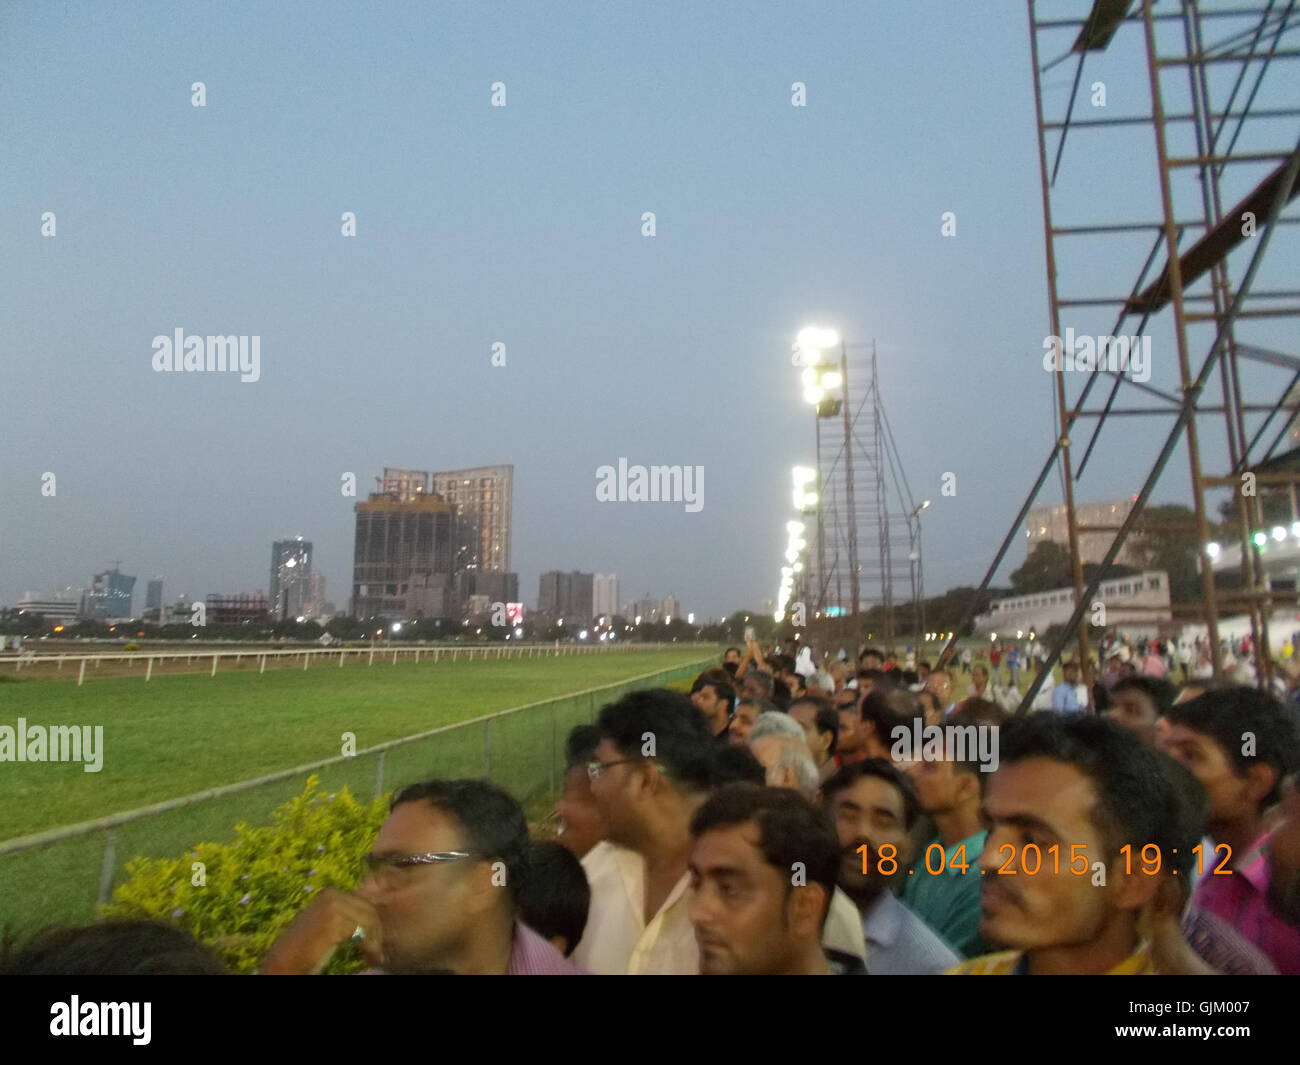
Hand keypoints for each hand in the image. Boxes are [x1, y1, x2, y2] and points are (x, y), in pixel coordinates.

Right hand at [260, 888, 384, 973]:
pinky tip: (369, 958)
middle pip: (369, 909)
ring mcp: (332, 905)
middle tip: (378, 953)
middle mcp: (330, 894)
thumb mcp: (328, 927)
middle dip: (377, 932)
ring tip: (375, 957)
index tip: (377, 942)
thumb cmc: (305, 949)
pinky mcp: (334, 921)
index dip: (374, 923)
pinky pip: (364, 931)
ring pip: (369, 920)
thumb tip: (375, 917)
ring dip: (375, 941)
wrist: (283, 962)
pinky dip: (371, 947)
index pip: (364, 902)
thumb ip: (347, 917)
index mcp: (329, 893)